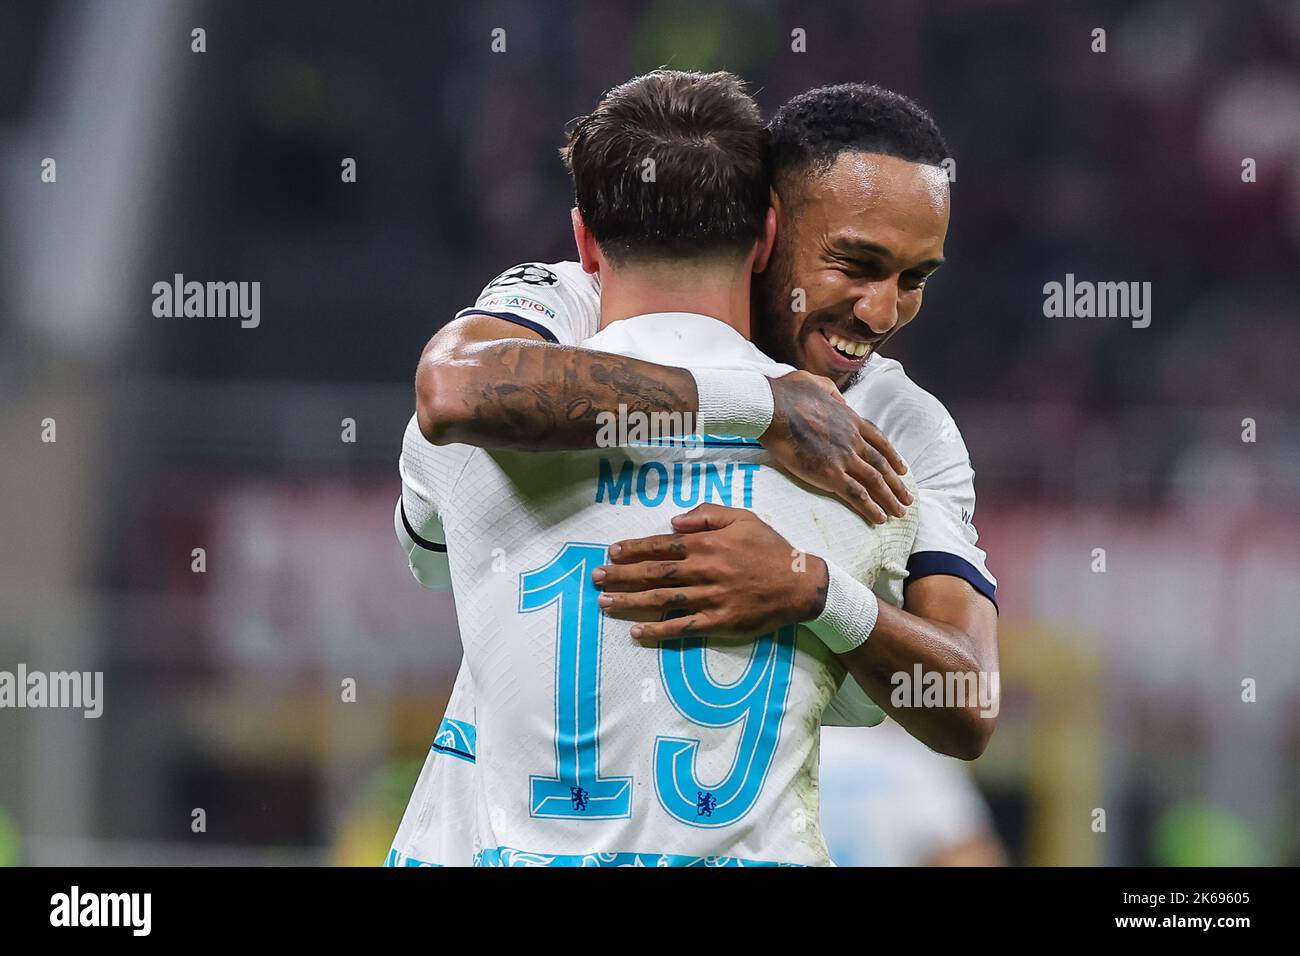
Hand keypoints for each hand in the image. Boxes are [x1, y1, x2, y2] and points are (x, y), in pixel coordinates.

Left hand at [592, 504, 829, 642]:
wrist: (800, 585)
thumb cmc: (770, 549)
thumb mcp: (743, 518)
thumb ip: (708, 515)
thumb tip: (675, 521)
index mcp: (708, 544)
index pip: (662, 545)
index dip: (634, 549)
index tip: (611, 553)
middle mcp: (704, 570)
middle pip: (654, 573)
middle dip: (621, 575)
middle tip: (595, 578)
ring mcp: (710, 598)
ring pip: (662, 600)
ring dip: (630, 602)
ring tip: (604, 603)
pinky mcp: (719, 622)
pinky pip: (683, 627)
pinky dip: (659, 630)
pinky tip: (637, 632)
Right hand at [762, 370, 910, 523]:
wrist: (773, 407)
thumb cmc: (788, 393)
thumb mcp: (817, 384)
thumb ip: (831, 392)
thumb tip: (837, 398)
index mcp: (850, 419)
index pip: (879, 441)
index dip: (893, 456)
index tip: (902, 469)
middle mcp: (853, 439)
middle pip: (882, 465)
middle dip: (897, 483)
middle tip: (907, 497)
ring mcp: (844, 457)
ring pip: (875, 482)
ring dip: (890, 499)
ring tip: (900, 512)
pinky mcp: (830, 474)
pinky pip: (856, 494)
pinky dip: (870, 508)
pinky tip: (880, 518)